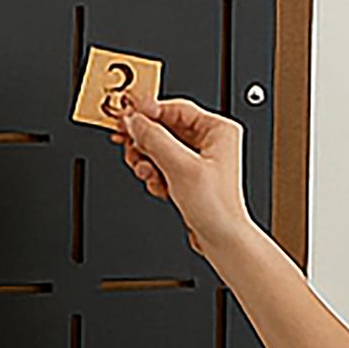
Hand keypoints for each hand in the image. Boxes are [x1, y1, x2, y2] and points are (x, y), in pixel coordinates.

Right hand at [114, 94, 255, 261]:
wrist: (221, 239)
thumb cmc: (217, 206)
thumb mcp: (180, 166)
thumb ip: (154, 138)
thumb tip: (134, 120)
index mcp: (218, 129)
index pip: (175, 108)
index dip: (148, 112)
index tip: (126, 117)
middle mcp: (209, 140)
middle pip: (163, 127)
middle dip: (144, 142)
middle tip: (129, 146)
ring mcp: (198, 158)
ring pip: (158, 146)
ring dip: (147, 160)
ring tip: (148, 172)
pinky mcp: (187, 173)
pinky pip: (160, 163)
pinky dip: (154, 173)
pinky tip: (157, 184)